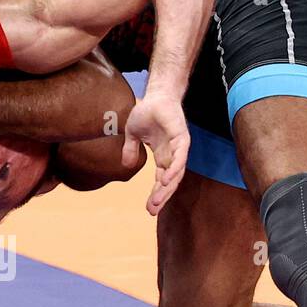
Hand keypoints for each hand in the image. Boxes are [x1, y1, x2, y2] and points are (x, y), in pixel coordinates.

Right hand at [125, 91, 190, 214]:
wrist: (155, 95)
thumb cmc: (147, 112)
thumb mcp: (132, 135)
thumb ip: (130, 150)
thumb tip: (125, 165)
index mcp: (163, 156)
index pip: (161, 180)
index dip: (156, 195)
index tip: (149, 209)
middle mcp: (173, 155)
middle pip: (170, 181)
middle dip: (162, 196)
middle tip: (152, 211)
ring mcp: (179, 147)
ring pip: (176, 172)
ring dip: (167, 187)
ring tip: (157, 200)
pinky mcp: (181, 137)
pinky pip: (180, 156)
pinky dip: (175, 169)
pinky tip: (166, 180)